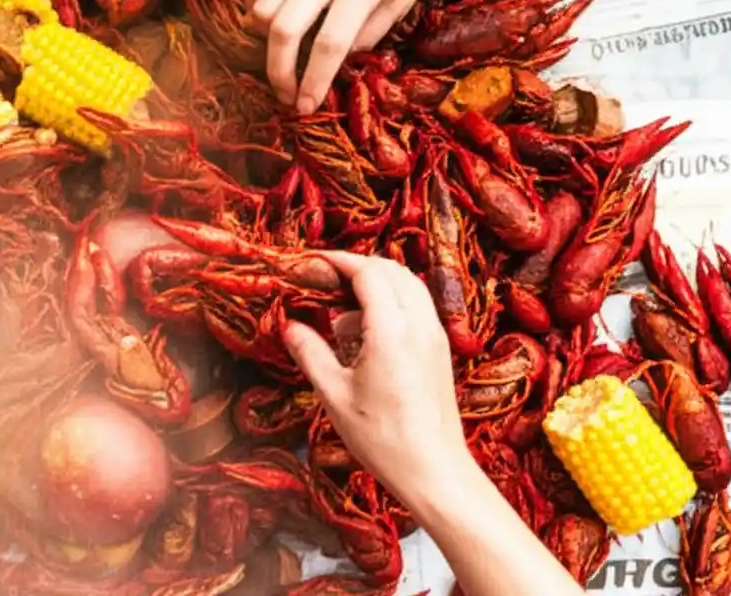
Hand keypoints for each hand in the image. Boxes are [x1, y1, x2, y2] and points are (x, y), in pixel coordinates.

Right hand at [245, 0, 457, 112]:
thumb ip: (375, 28)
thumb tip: (342, 58)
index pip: (327, 46)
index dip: (312, 83)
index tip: (305, 106)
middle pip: (283, 32)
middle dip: (277, 73)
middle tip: (284, 92)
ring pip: (261, 7)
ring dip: (263, 40)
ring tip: (278, 52)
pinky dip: (254, 6)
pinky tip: (267, 17)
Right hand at [281, 251, 469, 502]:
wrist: (434, 470)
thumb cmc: (381, 437)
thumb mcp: (334, 394)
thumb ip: (311, 353)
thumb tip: (289, 326)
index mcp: (392, 329)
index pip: (367, 272)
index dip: (338, 260)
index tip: (312, 260)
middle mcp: (419, 324)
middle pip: (392, 270)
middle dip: (358, 265)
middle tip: (325, 277)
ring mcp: (435, 336)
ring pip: (409, 285)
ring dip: (377, 283)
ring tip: (342, 308)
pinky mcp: (440, 350)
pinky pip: (417, 307)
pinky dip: (392, 302)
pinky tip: (366, 332)